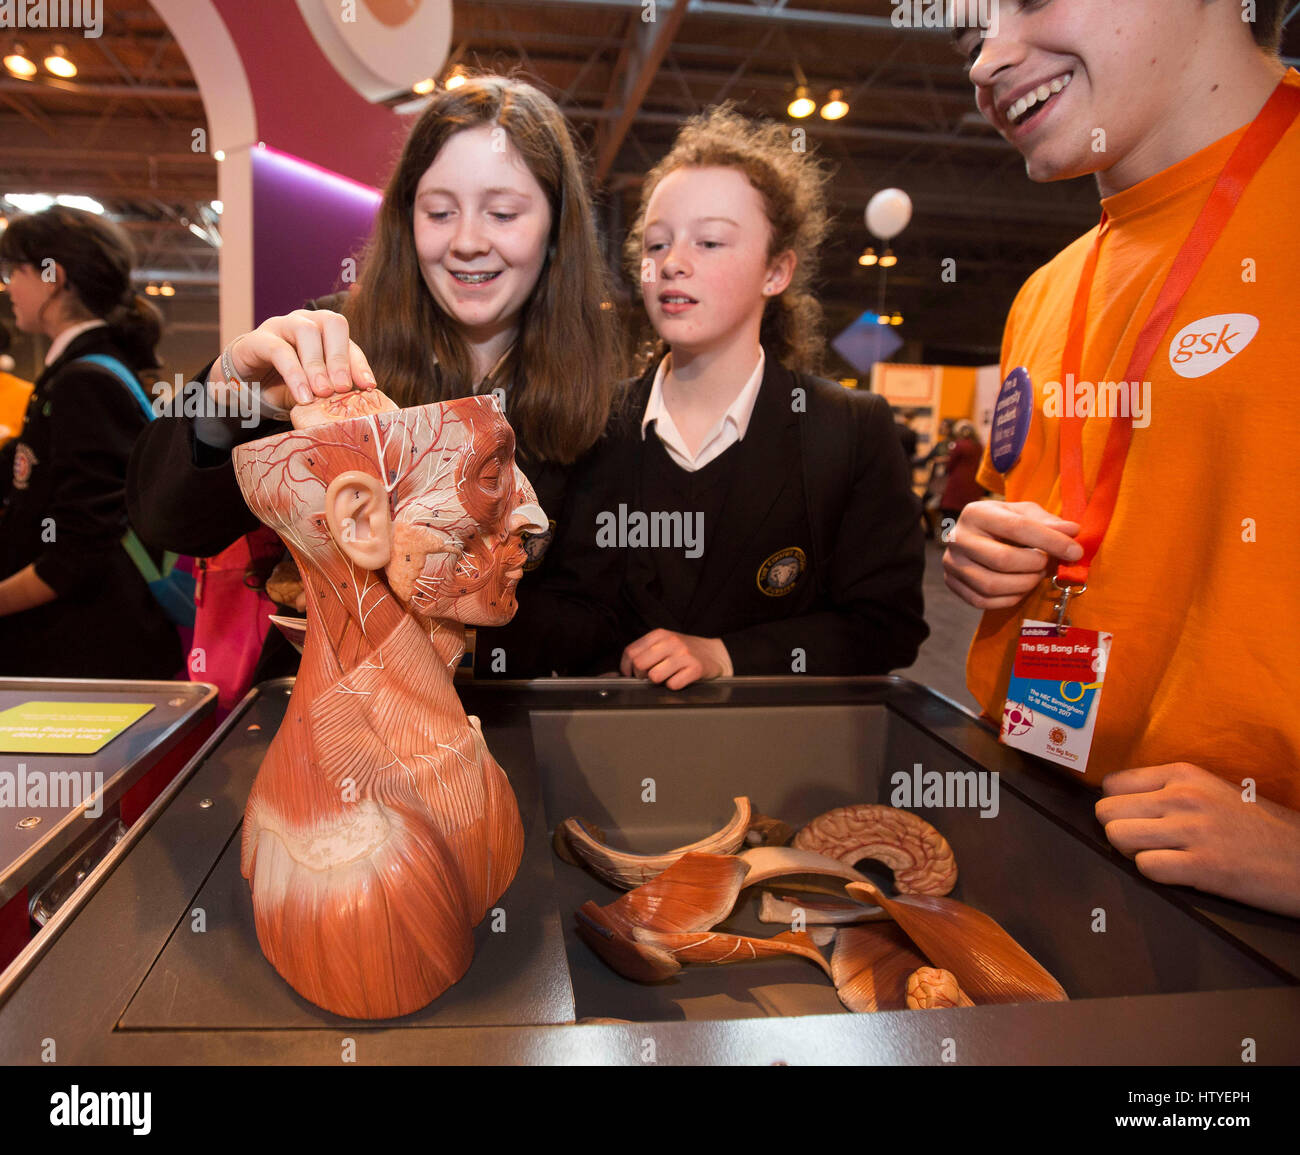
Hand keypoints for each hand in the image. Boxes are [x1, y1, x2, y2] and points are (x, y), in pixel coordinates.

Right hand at [207, 309, 376, 410]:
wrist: (245, 387)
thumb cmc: (286, 386)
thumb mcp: (315, 390)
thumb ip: (334, 391)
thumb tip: (363, 403)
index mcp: (325, 331)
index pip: (348, 339)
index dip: (359, 363)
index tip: (368, 386)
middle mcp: (306, 321)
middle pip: (331, 323)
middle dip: (340, 358)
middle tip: (343, 388)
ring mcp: (281, 325)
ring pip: (306, 332)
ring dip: (317, 365)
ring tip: (322, 393)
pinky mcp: (258, 338)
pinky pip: (278, 350)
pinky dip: (294, 374)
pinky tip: (302, 396)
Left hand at [619, 629, 731, 689]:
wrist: (715, 653)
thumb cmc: (685, 651)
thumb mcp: (664, 643)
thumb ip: (645, 651)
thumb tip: (623, 671)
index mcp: (660, 634)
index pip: (631, 652)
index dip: (627, 667)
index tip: (631, 673)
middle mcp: (671, 642)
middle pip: (640, 665)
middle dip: (641, 676)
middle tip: (649, 677)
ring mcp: (684, 655)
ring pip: (655, 676)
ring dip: (658, 682)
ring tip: (666, 677)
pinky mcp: (695, 668)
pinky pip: (673, 685)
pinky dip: (674, 686)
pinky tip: (679, 678)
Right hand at [943, 499, 1082, 608]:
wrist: (975, 537)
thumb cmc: (1004, 524)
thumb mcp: (1025, 514)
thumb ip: (1049, 523)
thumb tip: (1073, 532)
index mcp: (976, 512)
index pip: (1016, 527)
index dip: (1050, 541)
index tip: (1075, 551)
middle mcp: (957, 537)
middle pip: (1003, 560)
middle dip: (1035, 565)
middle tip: (1048, 563)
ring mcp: (951, 563)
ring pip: (992, 585)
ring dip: (1024, 584)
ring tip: (1035, 575)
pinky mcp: (951, 584)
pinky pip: (983, 601)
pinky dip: (1009, 599)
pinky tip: (1020, 588)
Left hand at [1096, 762, 1299, 916]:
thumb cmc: (1257, 828)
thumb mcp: (1212, 791)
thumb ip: (1167, 791)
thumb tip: (1119, 802)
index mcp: (1183, 774)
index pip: (1112, 784)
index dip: (1118, 806)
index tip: (1134, 820)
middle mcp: (1183, 796)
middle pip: (1106, 812)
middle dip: (1119, 831)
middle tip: (1146, 843)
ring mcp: (1192, 830)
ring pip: (1117, 837)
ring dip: (1131, 853)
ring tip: (1160, 857)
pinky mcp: (1203, 866)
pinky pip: (1145, 867)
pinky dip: (1154, 874)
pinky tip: (1178, 873)